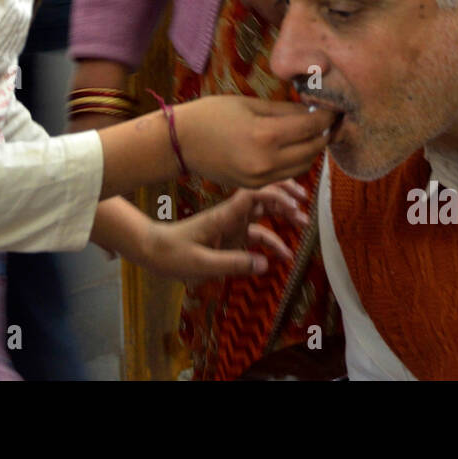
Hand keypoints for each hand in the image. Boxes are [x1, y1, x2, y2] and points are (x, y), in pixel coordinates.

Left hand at [140, 180, 310, 281]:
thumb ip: (233, 264)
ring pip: (263, 216)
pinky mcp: (230, 238)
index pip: (254, 194)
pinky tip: (281, 254)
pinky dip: (270, 241)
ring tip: (302, 229)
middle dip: (286, 201)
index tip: (295, 204)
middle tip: (305, 212)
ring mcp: (232, 226)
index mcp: (224, 215)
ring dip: (282, 220)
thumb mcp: (201, 263)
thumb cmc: (172, 254)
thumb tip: (266, 265)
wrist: (152, 251)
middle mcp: (231, 216)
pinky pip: (255, 235)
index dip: (276, 194)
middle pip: (263, 198)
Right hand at [173, 95, 333, 187]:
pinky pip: (287, 173)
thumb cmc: (210, 115)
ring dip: (313, 149)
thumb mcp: (249, 104)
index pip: (312, 126)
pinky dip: (296, 160)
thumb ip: (284, 110)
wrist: (179, 143)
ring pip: (304, 166)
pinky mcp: (255, 185)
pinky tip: (293, 145)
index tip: (335, 107)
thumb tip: (311, 110)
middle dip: (325, 133)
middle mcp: (267, 162)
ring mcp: (261, 178)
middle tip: (330, 119)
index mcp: (266, 136)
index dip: (328, 116)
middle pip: (313, 150)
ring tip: (313, 131)